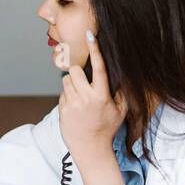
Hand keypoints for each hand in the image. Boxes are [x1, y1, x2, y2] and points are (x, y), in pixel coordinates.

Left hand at [57, 30, 126, 160]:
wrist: (91, 149)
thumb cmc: (107, 129)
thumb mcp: (120, 111)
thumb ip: (121, 93)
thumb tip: (122, 75)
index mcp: (102, 96)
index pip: (99, 68)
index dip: (95, 50)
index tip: (90, 35)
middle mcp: (86, 98)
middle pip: (75, 71)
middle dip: (78, 73)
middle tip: (83, 83)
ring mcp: (72, 104)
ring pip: (66, 81)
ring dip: (72, 85)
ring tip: (80, 97)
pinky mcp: (62, 110)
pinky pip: (62, 94)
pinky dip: (67, 97)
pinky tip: (75, 108)